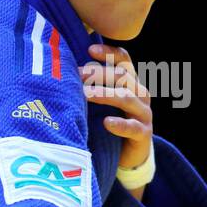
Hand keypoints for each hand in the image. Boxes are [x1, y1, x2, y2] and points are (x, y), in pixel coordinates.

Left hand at [79, 43, 151, 171]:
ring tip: (86, 95)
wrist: (129, 156)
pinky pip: (133, 127)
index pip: (124, 60)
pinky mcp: (144, 134)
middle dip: (99, 74)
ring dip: (105, 94)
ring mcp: (144, 114)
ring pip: (127, 98)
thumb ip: (92, 86)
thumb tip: (62, 68)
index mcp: (131, 83)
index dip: (109, 53)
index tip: (90, 49)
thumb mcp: (104, 102)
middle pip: (123, 77)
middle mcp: (141, 95)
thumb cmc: (111, 122)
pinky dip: (120, 124)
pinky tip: (106, 122)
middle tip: (77, 75)